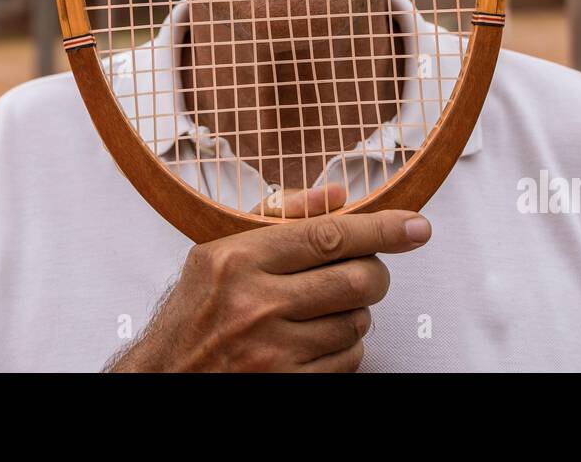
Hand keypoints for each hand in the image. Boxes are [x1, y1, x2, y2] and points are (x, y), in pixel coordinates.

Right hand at [104, 188, 431, 371]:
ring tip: (326, 307)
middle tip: (365, 270)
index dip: (383, 228)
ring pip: (357, 321)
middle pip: (357, 279)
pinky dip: (346, 346)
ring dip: (356, 311)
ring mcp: (271, 352)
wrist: (164, 376)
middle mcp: (255, 304)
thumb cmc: (195, 310)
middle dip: (375, 273)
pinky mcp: (286, 386)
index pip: (330, 235)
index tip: (417, 226)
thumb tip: (337, 195)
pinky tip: (319, 338)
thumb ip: (278, 216)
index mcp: (238, 259)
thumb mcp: (218, 250)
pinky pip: (348, 360)